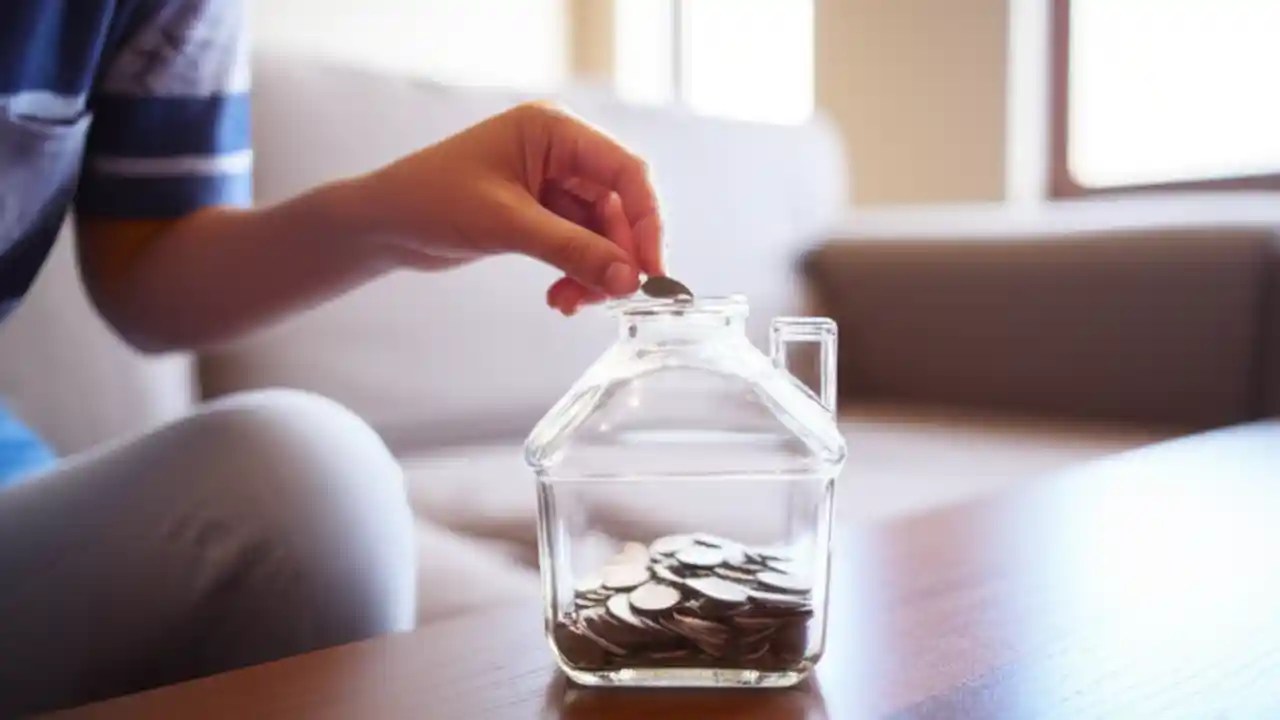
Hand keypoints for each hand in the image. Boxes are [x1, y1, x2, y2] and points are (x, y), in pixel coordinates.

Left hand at [356, 102, 663, 314]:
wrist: (381, 224)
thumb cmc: (431, 201)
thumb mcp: (507, 225)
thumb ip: (572, 250)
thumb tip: (629, 279)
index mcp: (554, 130)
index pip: (625, 171)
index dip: (646, 222)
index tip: (651, 270)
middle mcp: (559, 151)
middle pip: (617, 206)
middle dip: (616, 256)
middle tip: (612, 298)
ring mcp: (549, 182)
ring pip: (599, 233)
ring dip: (594, 272)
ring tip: (572, 305)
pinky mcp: (538, 212)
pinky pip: (577, 245)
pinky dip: (575, 273)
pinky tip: (560, 299)